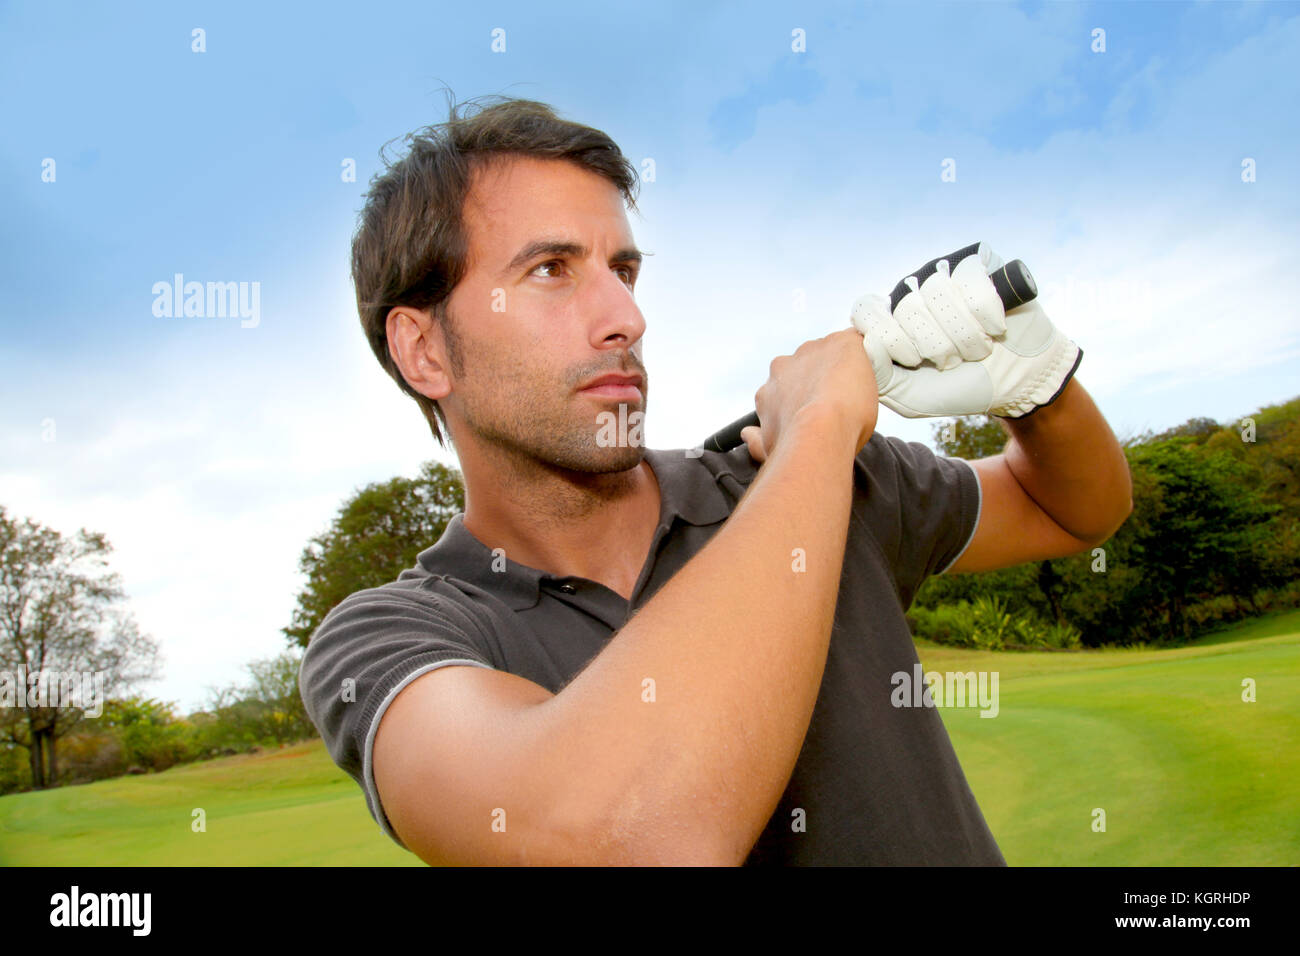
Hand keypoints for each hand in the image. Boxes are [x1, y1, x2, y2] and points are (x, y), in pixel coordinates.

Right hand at [740, 328, 877, 462]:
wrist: (821, 432)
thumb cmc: (795, 447)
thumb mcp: (769, 448)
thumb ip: (758, 440)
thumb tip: (746, 434)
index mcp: (767, 390)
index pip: (782, 387)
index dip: (799, 399)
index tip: (812, 412)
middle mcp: (783, 367)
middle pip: (803, 367)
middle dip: (816, 379)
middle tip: (835, 401)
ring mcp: (813, 352)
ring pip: (827, 353)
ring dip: (838, 366)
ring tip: (855, 389)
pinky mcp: (843, 344)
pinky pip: (854, 341)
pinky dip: (862, 351)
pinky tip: (871, 365)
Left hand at [848, 242, 1081, 418]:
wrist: (1014, 381)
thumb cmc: (957, 388)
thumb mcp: (910, 395)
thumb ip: (880, 376)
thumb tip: (867, 342)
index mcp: (889, 318)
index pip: (866, 310)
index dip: (893, 339)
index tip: (915, 362)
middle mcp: (912, 289)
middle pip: (906, 307)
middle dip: (935, 345)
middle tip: (952, 360)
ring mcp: (943, 273)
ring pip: (939, 293)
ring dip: (964, 334)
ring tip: (976, 349)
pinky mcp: (979, 263)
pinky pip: (972, 280)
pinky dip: (988, 315)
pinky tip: (996, 328)